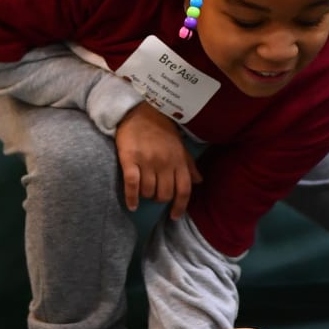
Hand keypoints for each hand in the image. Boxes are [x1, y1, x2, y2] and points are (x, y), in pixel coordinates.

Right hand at [115, 102, 201, 218]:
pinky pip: (132, 185)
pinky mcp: (130, 160)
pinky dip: (132, 198)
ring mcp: (147, 161)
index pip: (184, 189)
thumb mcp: (179, 145)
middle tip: (155, 195)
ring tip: (144, 191)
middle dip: (160, 199)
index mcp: (179, 159)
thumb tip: (199, 182)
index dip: (180, 206)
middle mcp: (165, 162)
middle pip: (165, 194)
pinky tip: (132, 205)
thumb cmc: (161, 129)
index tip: (174, 216)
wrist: (137, 112)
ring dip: (146, 196)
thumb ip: (189, 164)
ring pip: (149, 191)